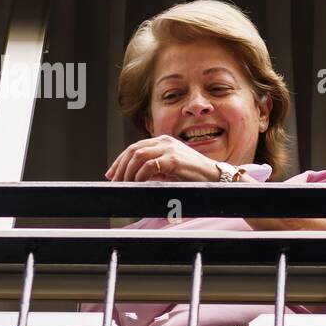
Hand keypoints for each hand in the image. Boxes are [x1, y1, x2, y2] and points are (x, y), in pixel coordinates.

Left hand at [105, 135, 224, 182]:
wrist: (214, 176)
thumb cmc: (194, 175)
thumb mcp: (169, 169)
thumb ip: (153, 168)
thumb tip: (133, 177)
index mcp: (163, 141)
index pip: (134, 147)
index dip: (119, 161)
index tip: (112, 174)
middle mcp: (165, 141)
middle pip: (133, 150)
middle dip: (120, 167)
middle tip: (116, 181)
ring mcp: (169, 149)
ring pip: (138, 156)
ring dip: (128, 172)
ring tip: (126, 184)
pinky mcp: (174, 159)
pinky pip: (150, 166)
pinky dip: (140, 175)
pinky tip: (139, 183)